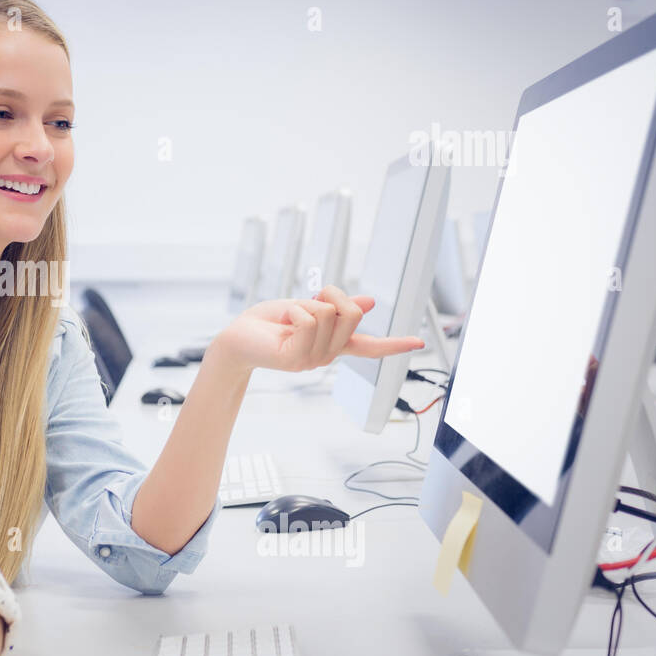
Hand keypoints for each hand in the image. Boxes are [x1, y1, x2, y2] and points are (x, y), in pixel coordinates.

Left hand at [214, 285, 423, 373]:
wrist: (236, 338)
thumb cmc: (268, 323)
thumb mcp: (307, 308)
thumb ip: (336, 308)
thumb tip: (369, 302)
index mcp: (333, 344)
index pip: (370, 346)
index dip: (394, 343)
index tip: (420, 341)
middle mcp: (327, 355)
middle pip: (352, 312)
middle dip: (330, 295)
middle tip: (307, 302)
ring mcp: (313, 360)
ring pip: (328, 313)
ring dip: (305, 304)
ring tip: (288, 319)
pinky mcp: (296, 358)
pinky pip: (308, 319)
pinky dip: (295, 312)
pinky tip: (282, 325)